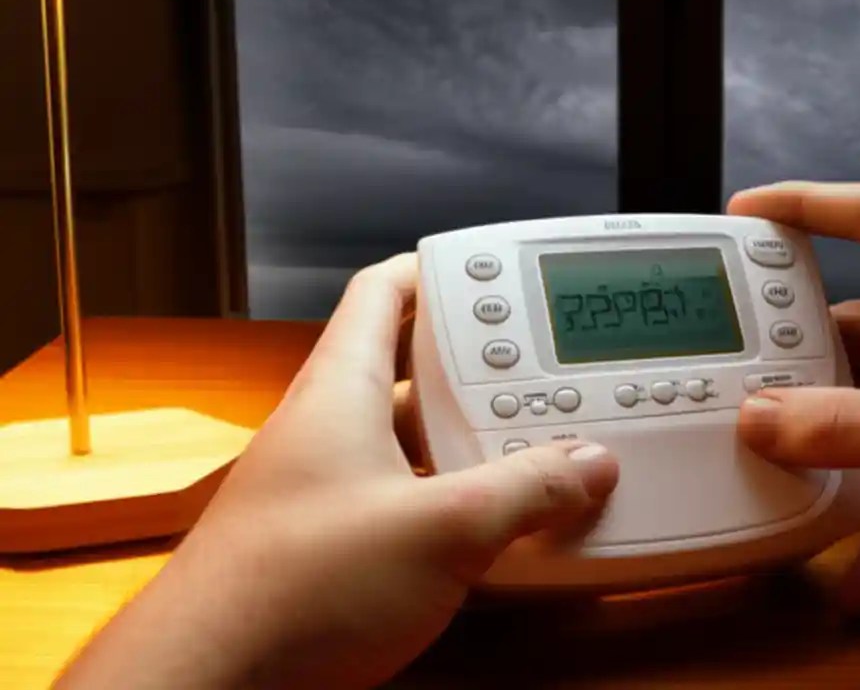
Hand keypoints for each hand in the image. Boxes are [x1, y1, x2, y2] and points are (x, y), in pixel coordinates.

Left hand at [57, 254, 619, 688]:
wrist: (214, 681)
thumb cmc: (291, 590)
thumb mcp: (439, 530)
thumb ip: (525, 492)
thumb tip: (587, 465)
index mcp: (342, 390)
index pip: (384, 291)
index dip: (440, 269)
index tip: (497, 270)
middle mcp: (331, 429)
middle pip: (415, 367)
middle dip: (482, 368)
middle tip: (544, 370)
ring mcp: (332, 487)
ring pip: (416, 439)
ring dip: (473, 441)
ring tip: (539, 446)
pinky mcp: (338, 542)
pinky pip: (410, 495)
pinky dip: (456, 498)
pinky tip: (498, 524)